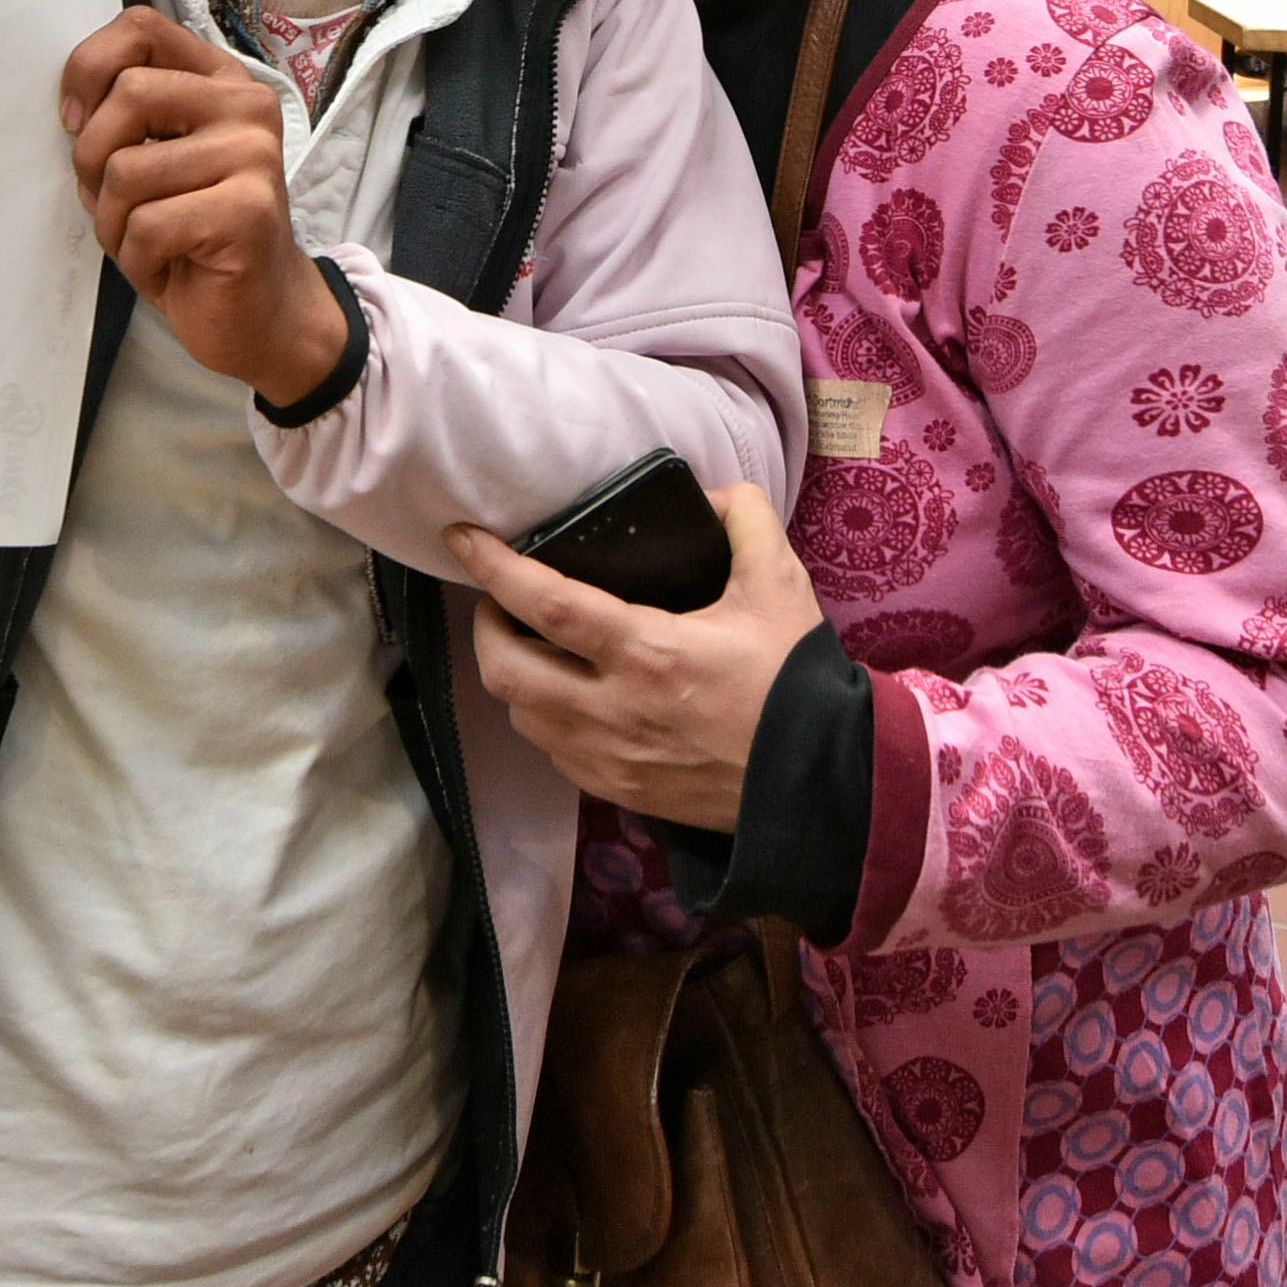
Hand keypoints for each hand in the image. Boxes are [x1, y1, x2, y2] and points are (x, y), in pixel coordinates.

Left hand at [59, 7, 346, 407]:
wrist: (258, 314)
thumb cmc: (191, 235)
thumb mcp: (153, 160)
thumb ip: (124, 119)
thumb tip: (73, 110)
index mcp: (219, 80)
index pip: (140, 27)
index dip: (89, 68)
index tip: (75, 121)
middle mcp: (246, 105)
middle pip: (127, 94)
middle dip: (91, 159)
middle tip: (111, 203)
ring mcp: (254, 156)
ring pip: (126, 169)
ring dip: (113, 222)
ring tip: (145, 242)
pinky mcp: (248, 211)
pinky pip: (147, 225)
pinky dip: (137, 259)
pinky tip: (168, 267)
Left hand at [443, 485, 822, 831]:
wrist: (823, 783)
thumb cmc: (796, 683)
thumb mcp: (780, 588)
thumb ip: (745, 522)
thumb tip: (712, 495)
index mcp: (648, 654)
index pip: (546, 604)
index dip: (495, 567)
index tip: (462, 537)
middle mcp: (614, 711)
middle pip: (506, 669)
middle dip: (487, 626)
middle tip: (502, 598)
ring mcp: (609, 758)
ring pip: (521, 714)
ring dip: (513, 674)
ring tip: (530, 644)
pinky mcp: (617, 791)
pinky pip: (552, 752)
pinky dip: (544, 716)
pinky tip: (566, 695)